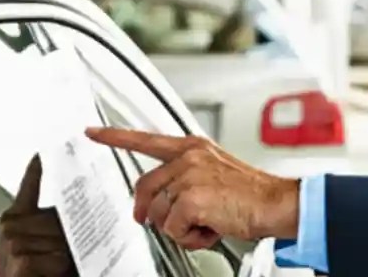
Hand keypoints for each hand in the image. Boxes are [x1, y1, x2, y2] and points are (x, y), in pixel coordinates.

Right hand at [0, 155, 75, 276]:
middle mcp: (11, 226)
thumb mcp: (42, 238)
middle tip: (67, 250)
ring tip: (59, 265)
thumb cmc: (33, 268)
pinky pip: (57, 259)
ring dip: (67, 255)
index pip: (28, 186)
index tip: (42, 153)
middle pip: (57, 219)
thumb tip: (75, 206)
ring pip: (61, 241)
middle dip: (70, 235)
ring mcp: (14, 243)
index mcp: (15, 217)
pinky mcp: (21, 262)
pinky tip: (54, 265)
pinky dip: (61, 267)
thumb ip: (50, 219)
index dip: (36, 169)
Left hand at [85, 127, 299, 250]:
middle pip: (144, 187)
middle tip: (159, 221)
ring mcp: (189, 175)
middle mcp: (188, 157)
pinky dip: (190, 236)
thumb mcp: (215, 175)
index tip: (93, 131)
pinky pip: (173, 228)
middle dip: (147, 210)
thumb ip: (187, 179)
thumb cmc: (250, 194)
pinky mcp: (191, 198)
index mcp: (193, 147)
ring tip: (205, 222)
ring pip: (159, 212)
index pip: (145, 138)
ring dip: (179, 227)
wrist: (274, 203)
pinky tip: (209, 229)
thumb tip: (163, 203)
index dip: (115, 136)